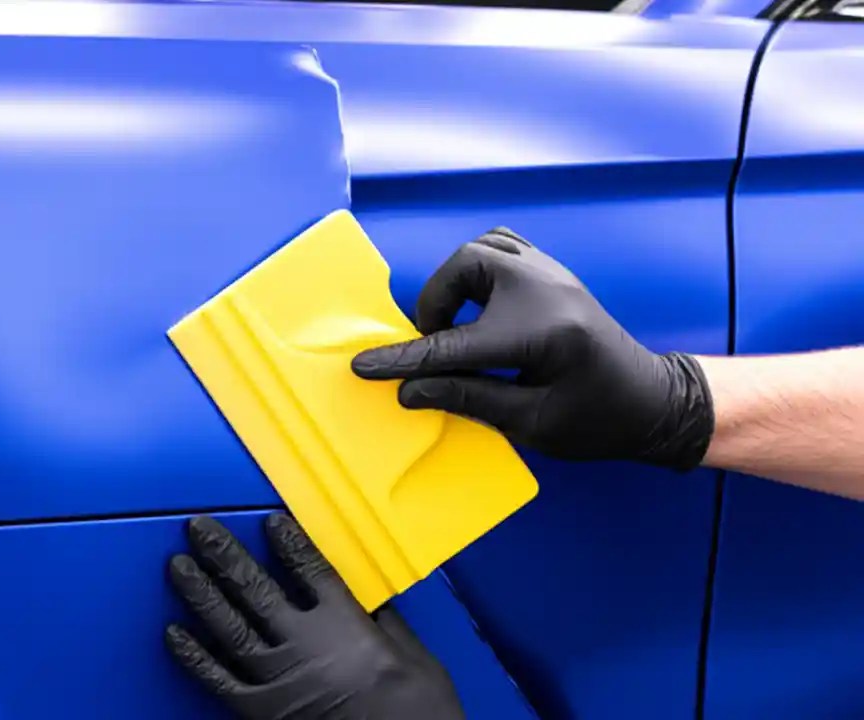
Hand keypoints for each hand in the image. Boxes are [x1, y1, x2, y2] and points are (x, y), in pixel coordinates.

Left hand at [165, 514, 463, 719]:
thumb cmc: (420, 711)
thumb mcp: (415, 655)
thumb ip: (381, 621)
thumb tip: (361, 599)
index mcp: (346, 624)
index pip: (309, 569)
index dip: (287, 542)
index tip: (270, 522)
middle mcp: (307, 645)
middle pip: (256, 589)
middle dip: (225, 555)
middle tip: (200, 529)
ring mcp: (281, 680)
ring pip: (230, 628)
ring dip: (201, 593)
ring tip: (179, 566)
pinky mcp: (265, 712)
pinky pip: (220, 681)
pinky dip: (195, 658)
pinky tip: (175, 634)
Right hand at [351, 227, 713, 469]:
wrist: (655, 403)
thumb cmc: (599, 423)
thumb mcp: (532, 424)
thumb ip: (468, 399)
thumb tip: (410, 391)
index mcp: (541, 334)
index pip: (452, 345)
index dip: (403, 360)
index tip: (364, 367)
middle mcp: (546, 290)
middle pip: (465, 266)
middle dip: (436, 306)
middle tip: (435, 346)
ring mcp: (553, 274)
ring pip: (481, 248)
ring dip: (455, 284)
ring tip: (455, 324)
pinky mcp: (555, 273)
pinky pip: (503, 247)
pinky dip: (477, 270)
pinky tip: (478, 306)